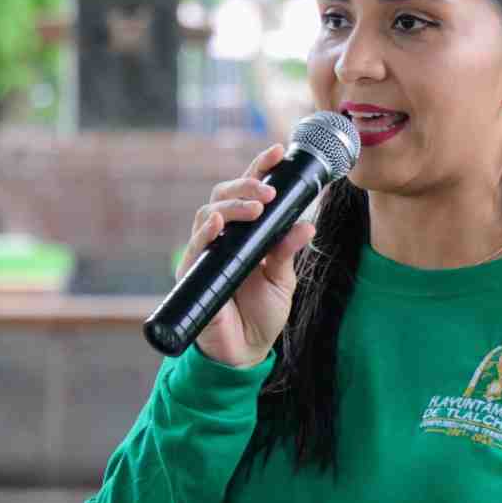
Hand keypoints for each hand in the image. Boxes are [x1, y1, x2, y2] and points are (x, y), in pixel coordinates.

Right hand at [177, 144, 315, 367]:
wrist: (245, 352)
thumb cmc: (262, 312)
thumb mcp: (283, 278)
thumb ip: (288, 250)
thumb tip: (307, 225)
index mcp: (248, 232)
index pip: (250, 191)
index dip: (260, 168)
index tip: (277, 150)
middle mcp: (224, 236)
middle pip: (225, 194)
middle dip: (246, 184)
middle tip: (269, 190)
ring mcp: (207, 251)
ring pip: (209, 212)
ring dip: (233, 205)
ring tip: (255, 206)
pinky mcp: (194, 272)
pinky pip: (196, 246)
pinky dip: (206, 232)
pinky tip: (219, 224)